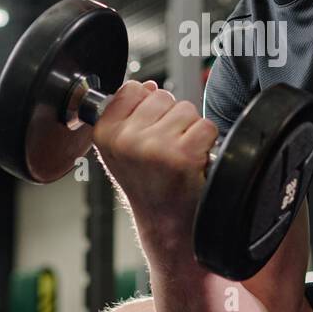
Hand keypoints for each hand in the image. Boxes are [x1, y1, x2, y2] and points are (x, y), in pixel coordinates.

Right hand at [91, 80, 218, 243]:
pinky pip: (206, 126)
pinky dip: (207, 142)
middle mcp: (126, 140)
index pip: (133, 89)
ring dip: (190, 131)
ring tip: (179, 157)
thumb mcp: (123, 150)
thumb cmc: (148, 187)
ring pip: (186, 109)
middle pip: (163, 96)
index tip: (147, 134)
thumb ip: (129, 114)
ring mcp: (155, 147)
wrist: (166, 225)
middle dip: (171, 119)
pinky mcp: (183, 155)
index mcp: (105, 133)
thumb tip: (148, 85)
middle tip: (166, 151)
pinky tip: (193, 163)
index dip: (148, 107)